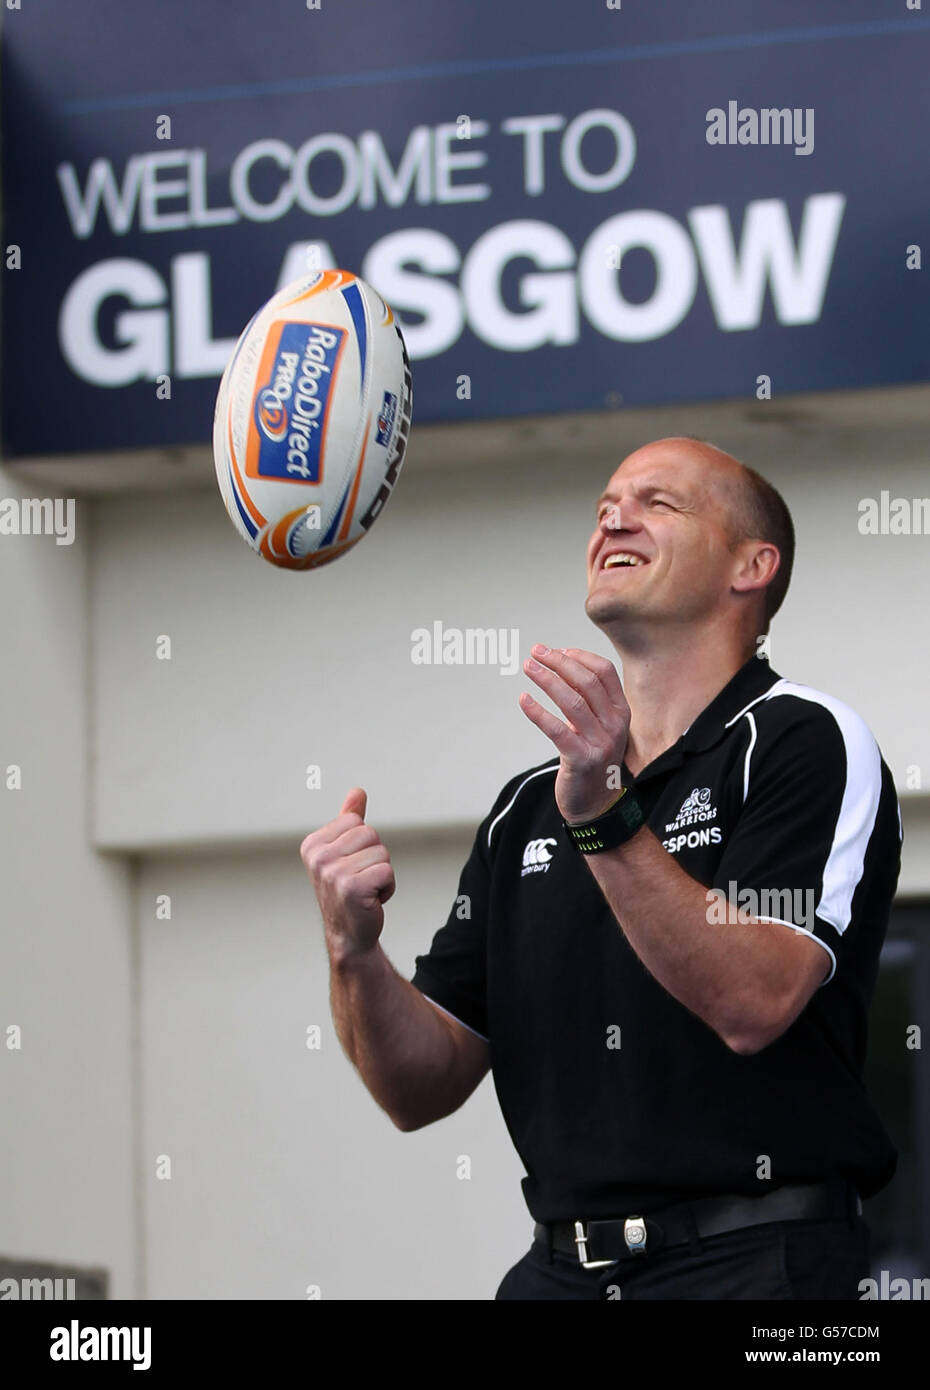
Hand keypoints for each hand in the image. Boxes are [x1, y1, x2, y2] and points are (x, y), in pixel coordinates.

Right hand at [299, 788, 395, 963]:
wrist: (350, 934)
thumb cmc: (349, 890)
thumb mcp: (345, 852)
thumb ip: (349, 820)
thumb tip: (358, 792)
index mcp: (313, 844)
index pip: (356, 820)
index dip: (363, 843)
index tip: (351, 865)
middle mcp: (318, 857)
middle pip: (370, 834)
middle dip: (375, 857)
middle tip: (361, 880)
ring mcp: (332, 873)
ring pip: (381, 852)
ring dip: (382, 873)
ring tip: (366, 890)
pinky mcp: (351, 888)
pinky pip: (387, 871)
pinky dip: (387, 887)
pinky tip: (372, 900)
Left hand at [519, 646, 630, 823]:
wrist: (597, 804)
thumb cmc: (593, 759)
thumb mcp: (599, 726)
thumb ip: (588, 700)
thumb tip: (562, 665)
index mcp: (621, 711)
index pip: (604, 672)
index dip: (579, 656)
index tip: (556, 650)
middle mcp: (614, 725)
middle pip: (587, 682)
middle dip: (559, 662)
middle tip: (536, 653)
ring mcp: (600, 743)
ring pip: (573, 702)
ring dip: (547, 680)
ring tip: (528, 667)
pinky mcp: (580, 760)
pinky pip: (557, 730)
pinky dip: (538, 713)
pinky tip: (523, 700)